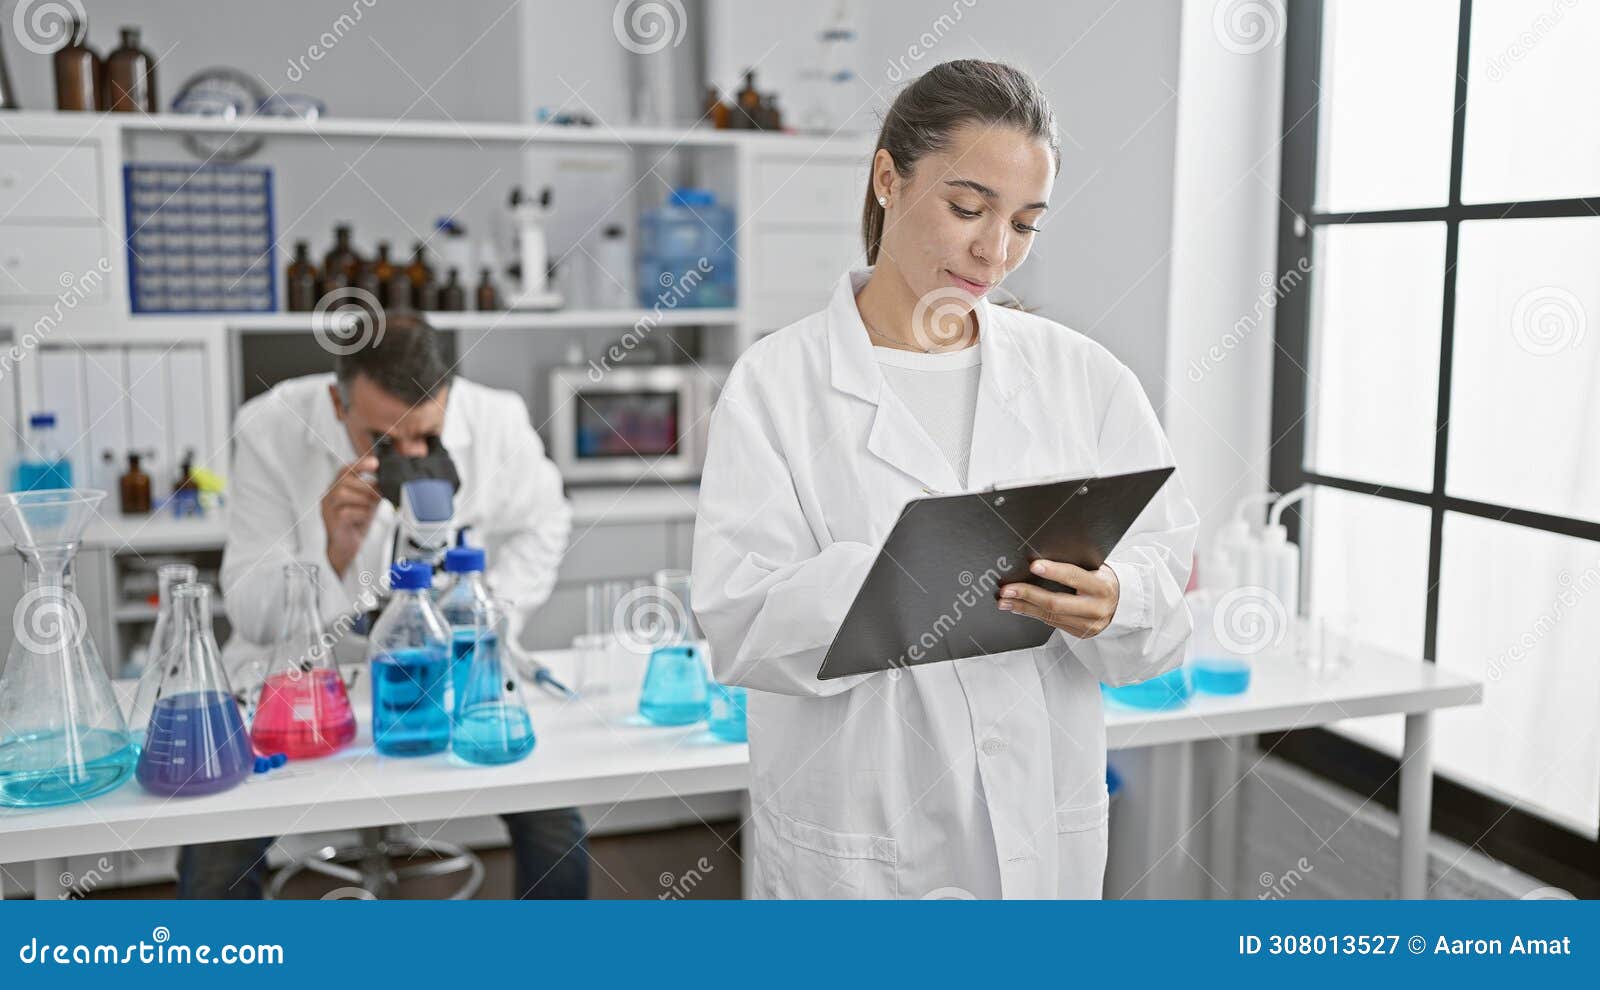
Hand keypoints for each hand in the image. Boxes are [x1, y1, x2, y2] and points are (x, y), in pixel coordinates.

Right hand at [322, 456, 379, 577]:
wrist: (346, 548)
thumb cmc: (354, 525)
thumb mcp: (367, 504)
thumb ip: (374, 492)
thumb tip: (387, 482)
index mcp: (337, 489)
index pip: (345, 470)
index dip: (359, 464)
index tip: (374, 463)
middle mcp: (329, 497)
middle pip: (345, 482)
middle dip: (366, 487)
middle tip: (378, 495)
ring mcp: (328, 509)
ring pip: (343, 494)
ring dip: (363, 499)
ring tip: (371, 508)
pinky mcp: (332, 521)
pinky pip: (346, 512)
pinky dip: (360, 513)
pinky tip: (365, 517)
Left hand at [997, 559, 1119, 638]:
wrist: (1124, 605)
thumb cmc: (1104, 581)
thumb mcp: (1098, 569)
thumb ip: (1076, 566)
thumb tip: (1040, 559)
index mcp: (1102, 586)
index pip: (1075, 577)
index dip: (1053, 571)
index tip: (1033, 566)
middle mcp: (1096, 608)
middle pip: (1056, 603)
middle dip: (1028, 595)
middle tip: (1007, 589)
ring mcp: (1088, 624)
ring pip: (1050, 616)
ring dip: (1023, 607)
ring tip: (1004, 601)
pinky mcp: (1080, 633)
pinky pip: (1052, 623)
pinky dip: (1032, 614)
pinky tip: (1019, 607)